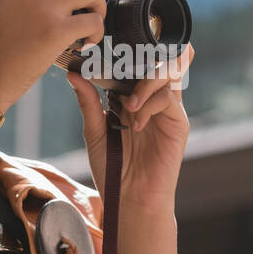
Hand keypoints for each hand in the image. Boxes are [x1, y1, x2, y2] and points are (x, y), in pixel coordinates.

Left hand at [67, 42, 194, 209]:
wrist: (129, 198)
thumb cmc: (112, 168)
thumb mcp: (95, 131)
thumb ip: (89, 102)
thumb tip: (74, 74)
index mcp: (132, 99)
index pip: (135, 66)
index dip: (124, 56)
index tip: (103, 55)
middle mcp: (152, 100)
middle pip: (156, 62)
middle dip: (140, 59)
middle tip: (121, 66)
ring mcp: (167, 110)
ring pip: (165, 74)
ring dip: (144, 85)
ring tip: (127, 106)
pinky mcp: (178, 123)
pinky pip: (168, 99)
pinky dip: (149, 105)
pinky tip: (136, 123)